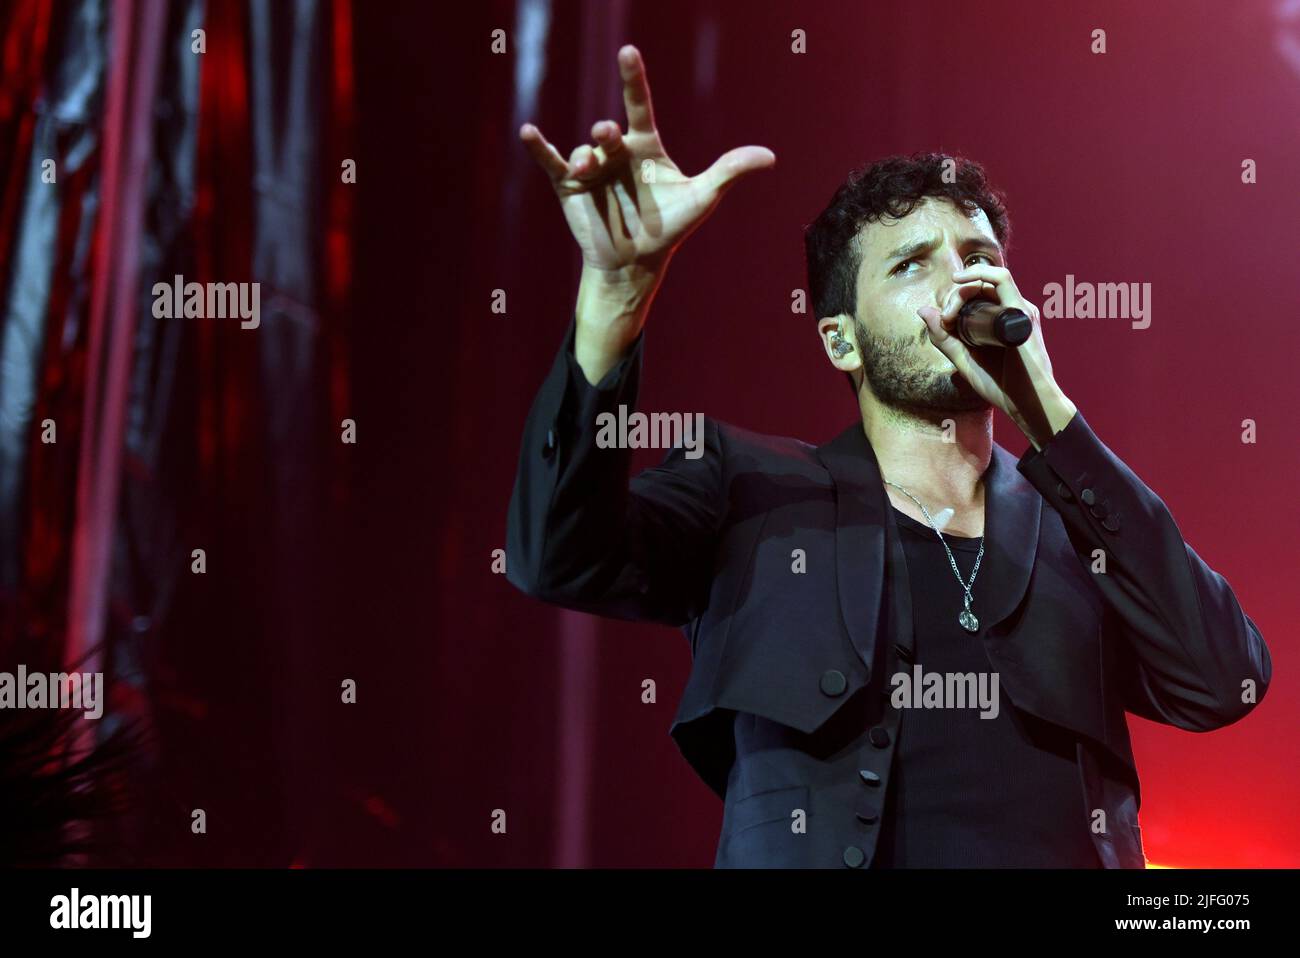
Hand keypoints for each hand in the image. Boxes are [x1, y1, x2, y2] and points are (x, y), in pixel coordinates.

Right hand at [519, 45, 774, 279]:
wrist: (637, 262)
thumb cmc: (669, 228)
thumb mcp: (703, 198)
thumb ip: (730, 171)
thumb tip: (770, 156)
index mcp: (645, 146)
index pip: (640, 104)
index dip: (633, 78)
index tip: (627, 51)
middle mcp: (616, 152)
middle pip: (609, 130)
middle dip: (606, 131)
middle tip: (607, 132)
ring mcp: (591, 168)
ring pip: (583, 150)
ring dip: (584, 157)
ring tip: (585, 170)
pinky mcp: (568, 186)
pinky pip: (550, 161)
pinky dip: (539, 147)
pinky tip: (527, 132)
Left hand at [917, 265, 1076, 449]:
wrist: (1026, 403)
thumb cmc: (1000, 385)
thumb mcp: (963, 360)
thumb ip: (944, 338)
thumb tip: (923, 310)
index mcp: (998, 320)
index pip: (973, 295)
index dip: (952, 301)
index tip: (942, 322)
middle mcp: (1009, 310)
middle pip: (978, 286)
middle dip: (954, 297)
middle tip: (945, 320)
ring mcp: (1017, 309)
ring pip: (986, 281)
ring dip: (962, 290)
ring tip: (951, 315)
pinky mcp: (1022, 312)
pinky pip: (1002, 279)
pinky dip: (980, 273)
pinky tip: (960, 281)